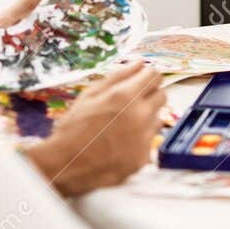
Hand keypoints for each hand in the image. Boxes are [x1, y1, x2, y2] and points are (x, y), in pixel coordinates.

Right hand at [27, 61, 166, 195]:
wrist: (67, 165)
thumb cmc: (73, 128)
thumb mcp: (89, 95)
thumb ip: (117, 77)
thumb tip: (139, 63)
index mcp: (126, 96)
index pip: (154, 76)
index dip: (147, 76)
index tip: (140, 80)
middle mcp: (140, 115)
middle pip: (162, 95)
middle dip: (150, 94)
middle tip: (131, 102)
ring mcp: (145, 138)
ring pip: (158, 119)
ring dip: (146, 118)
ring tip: (122, 126)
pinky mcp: (144, 157)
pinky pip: (150, 141)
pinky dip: (140, 140)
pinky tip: (121, 144)